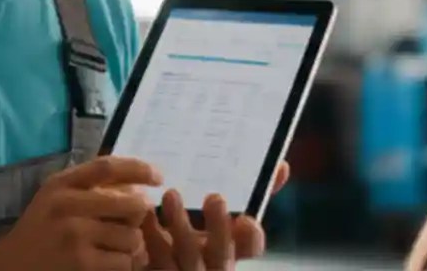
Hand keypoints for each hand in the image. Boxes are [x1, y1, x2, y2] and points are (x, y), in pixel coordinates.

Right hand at [0, 156, 161, 270]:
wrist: (7, 268)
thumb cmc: (39, 232)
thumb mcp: (55, 198)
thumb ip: (89, 187)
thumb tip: (138, 187)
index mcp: (61, 184)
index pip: (108, 167)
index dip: (139, 168)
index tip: (158, 176)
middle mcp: (67, 205)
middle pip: (131, 204)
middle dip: (139, 217)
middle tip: (132, 225)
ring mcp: (74, 235)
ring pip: (132, 237)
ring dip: (133, 245)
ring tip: (120, 248)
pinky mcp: (81, 263)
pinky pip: (123, 261)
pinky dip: (125, 264)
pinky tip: (114, 264)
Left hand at [141, 162, 290, 269]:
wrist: (148, 250)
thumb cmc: (190, 227)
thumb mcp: (217, 211)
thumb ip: (250, 190)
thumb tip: (281, 166)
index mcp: (230, 248)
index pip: (251, 246)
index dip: (252, 235)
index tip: (247, 217)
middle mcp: (210, 266)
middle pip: (221, 256)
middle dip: (220, 228)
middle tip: (215, 197)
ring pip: (186, 259)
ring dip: (182, 226)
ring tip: (172, 195)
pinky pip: (154, 262)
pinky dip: (151, 237)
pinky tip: (145, 215)